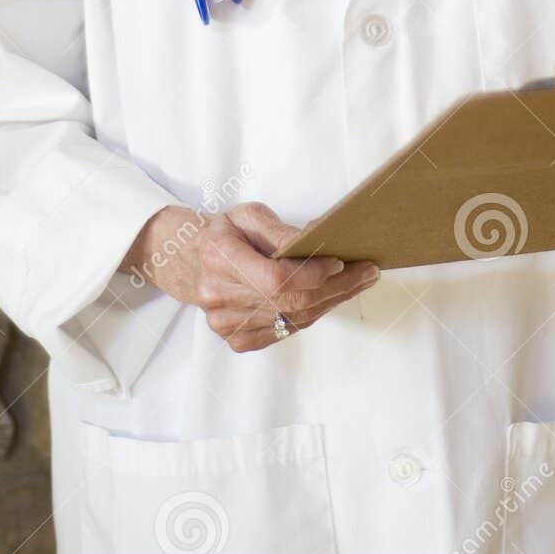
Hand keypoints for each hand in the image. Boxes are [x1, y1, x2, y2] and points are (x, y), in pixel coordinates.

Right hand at [121, 200, 379, 351]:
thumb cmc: (224, 232)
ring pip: (292, 320)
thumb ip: (280, 230)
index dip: (313, 275)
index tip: (341, 262)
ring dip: (330, 302)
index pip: (277, 279)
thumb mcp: (249, 215)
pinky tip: (327, 299)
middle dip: (336, 288)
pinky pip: (283, 332)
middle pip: (291, 303)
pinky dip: (310, 316)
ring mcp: (224, 323)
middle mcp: (219, 295)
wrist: (187, 259)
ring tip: (357, 283)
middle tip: (367, 273)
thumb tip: (315, 243)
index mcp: (220, 257)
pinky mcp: (234, 338)